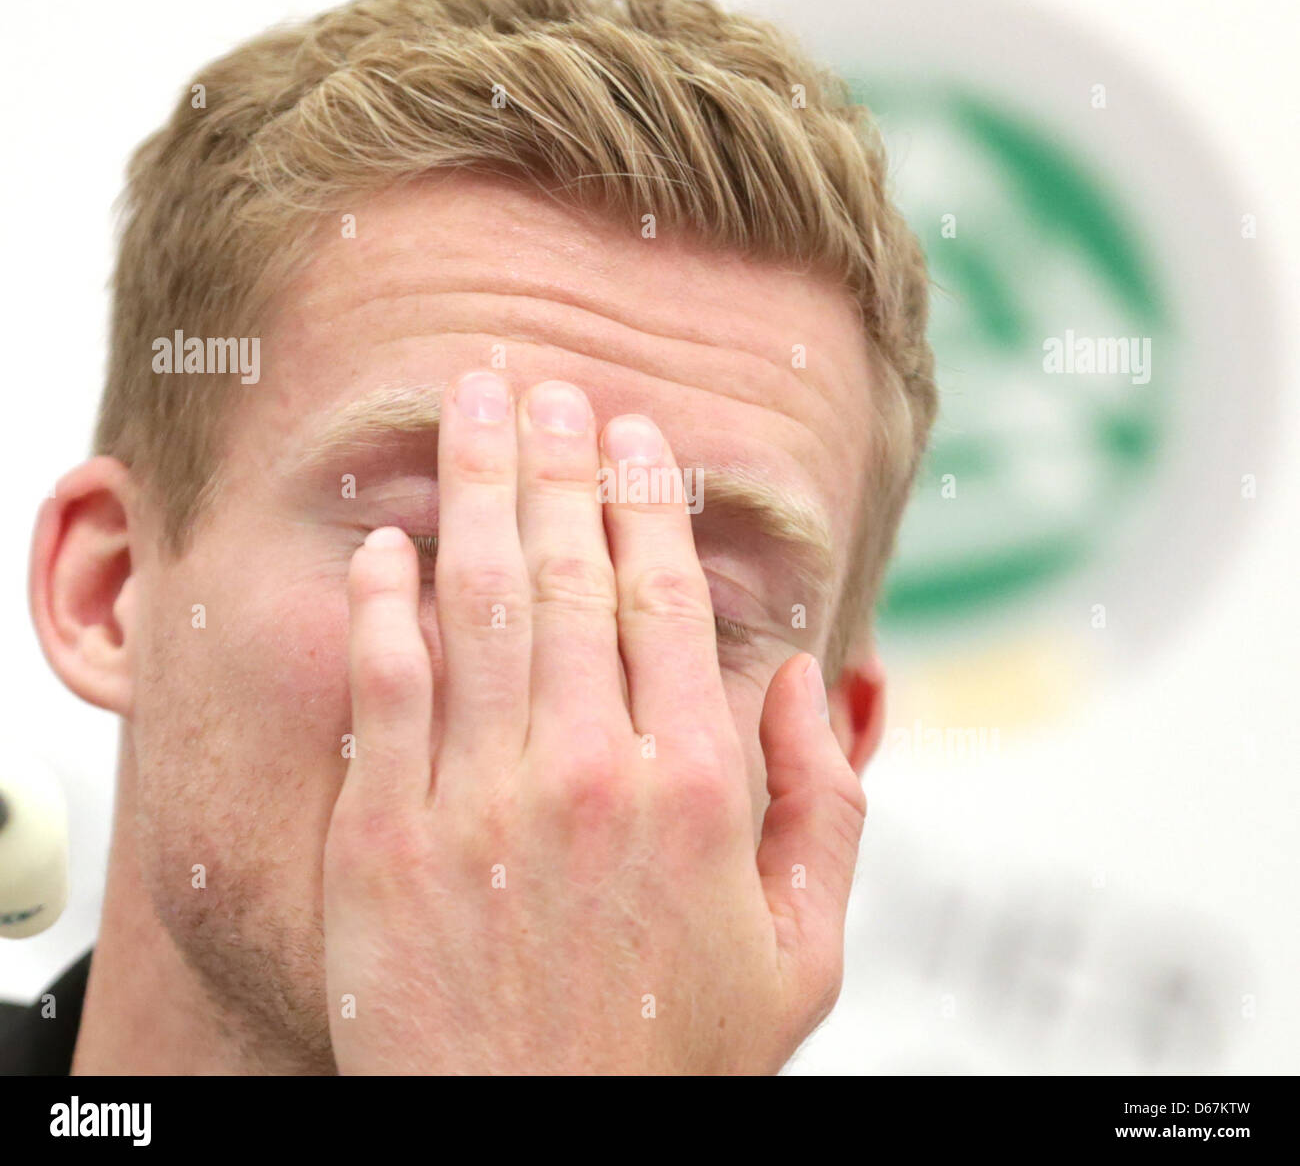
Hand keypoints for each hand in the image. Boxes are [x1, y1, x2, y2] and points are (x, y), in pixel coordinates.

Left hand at [322, 373, 865, 1073]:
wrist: (535, 1153)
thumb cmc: (675, 1060)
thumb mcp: (803, 953)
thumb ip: (828, 809)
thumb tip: (814, 683)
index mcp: (698, 787)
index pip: (668, 600)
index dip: (646, 502)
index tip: (631, 435)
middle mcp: (593, 772)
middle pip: (574, 573)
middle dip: (557, 462)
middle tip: (544, 384)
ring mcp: (484, 801)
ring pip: (483, 602)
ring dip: (479, 489)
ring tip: (471, 404)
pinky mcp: (390, 841)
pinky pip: (387, 690)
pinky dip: (386, 604)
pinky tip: (391, 542)